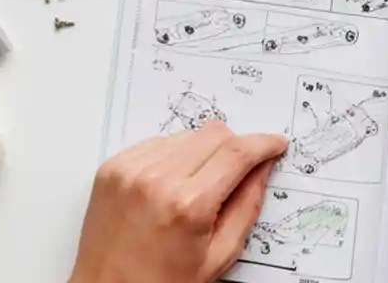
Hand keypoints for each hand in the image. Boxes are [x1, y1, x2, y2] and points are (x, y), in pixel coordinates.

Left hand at [69, 122, 287, 282]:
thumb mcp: (219, 254)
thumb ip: (247, 205)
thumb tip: (262, 167)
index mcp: (188, 205)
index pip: (238, 153)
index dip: (263, 144)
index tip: (275, 144)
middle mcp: (156, 180)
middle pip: (215, 133)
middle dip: (236, 147)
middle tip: (237, 171)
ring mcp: (130, 171)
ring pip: (187, 134)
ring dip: (203, 151)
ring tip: (196, 185)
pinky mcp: (112, 167)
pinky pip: (157, 142)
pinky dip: (173, 155)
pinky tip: (172, 183)